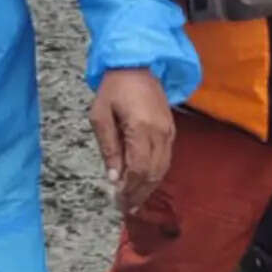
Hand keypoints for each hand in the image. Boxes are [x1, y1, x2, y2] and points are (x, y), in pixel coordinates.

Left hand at [88, 68, 174, 213]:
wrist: (136, 63)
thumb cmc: (114, 87)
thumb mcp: (100, 115)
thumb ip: (109, 148)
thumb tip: (114, 177)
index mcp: (141, 127)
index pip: (139, 169)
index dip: (130, 189)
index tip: (118, 201)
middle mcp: (159, 131)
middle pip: (153, 173)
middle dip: (139, 193)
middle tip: (125, 208)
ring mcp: (168, 130)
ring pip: (163, 168)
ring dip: (149, 187)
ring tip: (134, 200)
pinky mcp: (170, 128)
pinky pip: (166, 158)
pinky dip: (155, 174)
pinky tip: (144, 181)